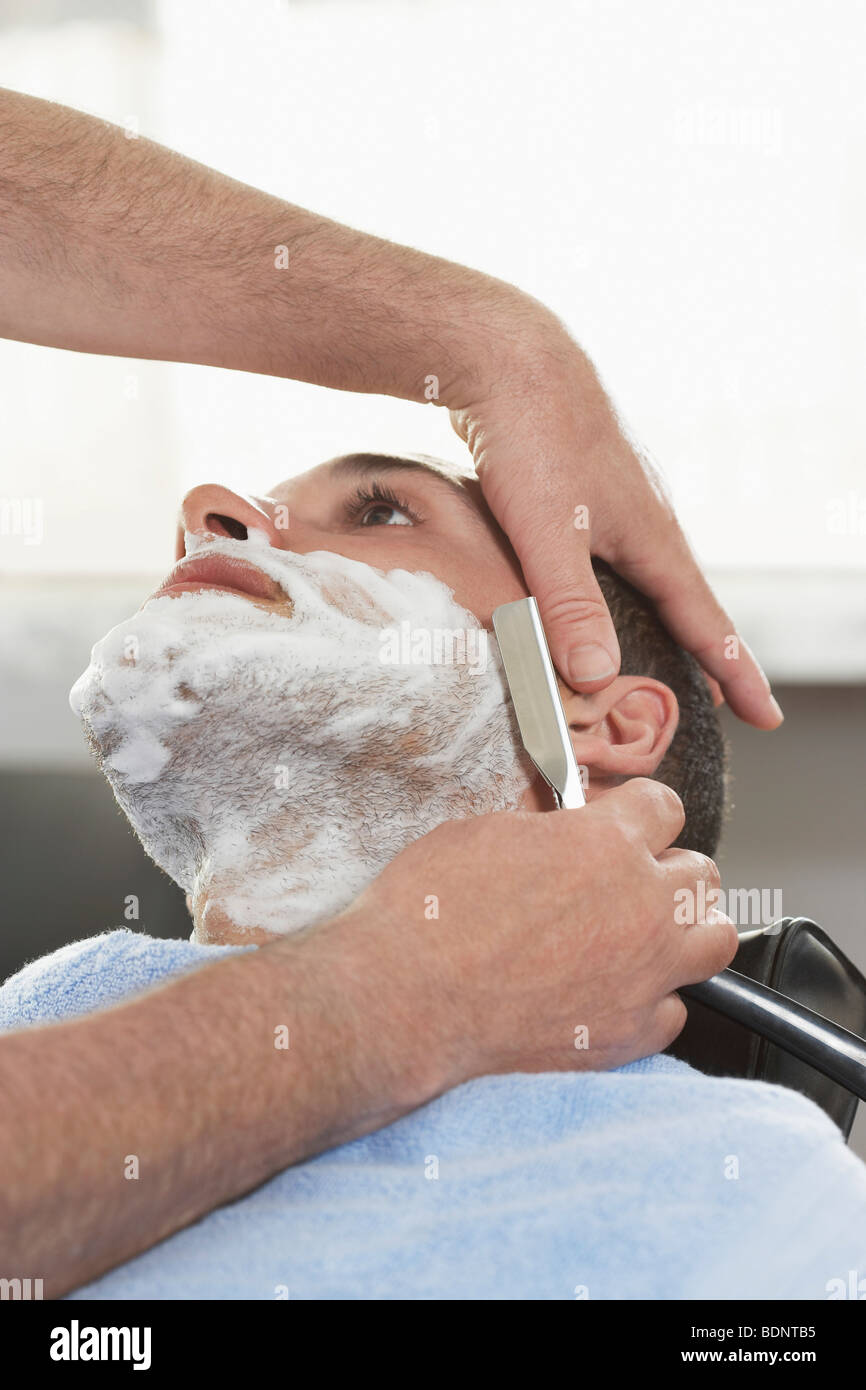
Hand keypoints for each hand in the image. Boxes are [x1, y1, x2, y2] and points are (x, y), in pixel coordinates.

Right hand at [333, 778, 738, 1080]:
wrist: (404, 1001)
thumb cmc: (428, 914)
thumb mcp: (484, 834)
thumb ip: (548, 832)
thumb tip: (562, 836)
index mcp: (607, 843)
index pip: (665, 805)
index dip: (637, 814)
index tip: (621, 825)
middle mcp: (642, 905)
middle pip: (700, 872)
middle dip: (666, 871)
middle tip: (626, 883)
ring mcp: (644, 974)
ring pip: (715, 940)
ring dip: (684, 933)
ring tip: (643, 937)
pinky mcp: (630, 1035)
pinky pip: (674, 1012)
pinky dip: (651, 1002)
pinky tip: (611, 996)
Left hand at [448, 298, 782, 727]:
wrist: (509, 357)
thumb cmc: (534, 439)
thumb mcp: (549, 533)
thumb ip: (569, 606)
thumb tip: (600, 676)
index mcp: (651, 539)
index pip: (706, 622)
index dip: (735, 673)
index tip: (768, 718)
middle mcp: (645, 521)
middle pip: (688, 601)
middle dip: (710, 651)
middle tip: (729, 698)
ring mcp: (617, 500)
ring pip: (653, 574)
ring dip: (669, 617)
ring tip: (673, 649)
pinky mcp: (583, 484)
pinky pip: (617, 551)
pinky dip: (625, 585)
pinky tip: (603, 584)